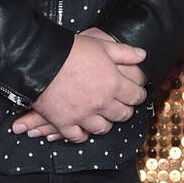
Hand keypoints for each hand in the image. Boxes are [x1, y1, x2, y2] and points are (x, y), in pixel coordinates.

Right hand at [11, 29, 146, 142]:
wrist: (41, 61)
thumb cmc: (72, 50)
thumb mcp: (102, 45)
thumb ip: (125, 52)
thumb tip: (142, 55)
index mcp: (114, 84)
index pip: (136, 96)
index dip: (139, 95)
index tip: (138, 94)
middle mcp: (102, 103)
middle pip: (122, 114)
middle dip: (125, 110)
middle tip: (123, 106)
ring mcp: (83, 115)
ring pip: (103, 128)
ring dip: (106, 123)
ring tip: (104, 118)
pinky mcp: (65, 123)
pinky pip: (78, 136)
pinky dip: (82, 134)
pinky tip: (83, 129)